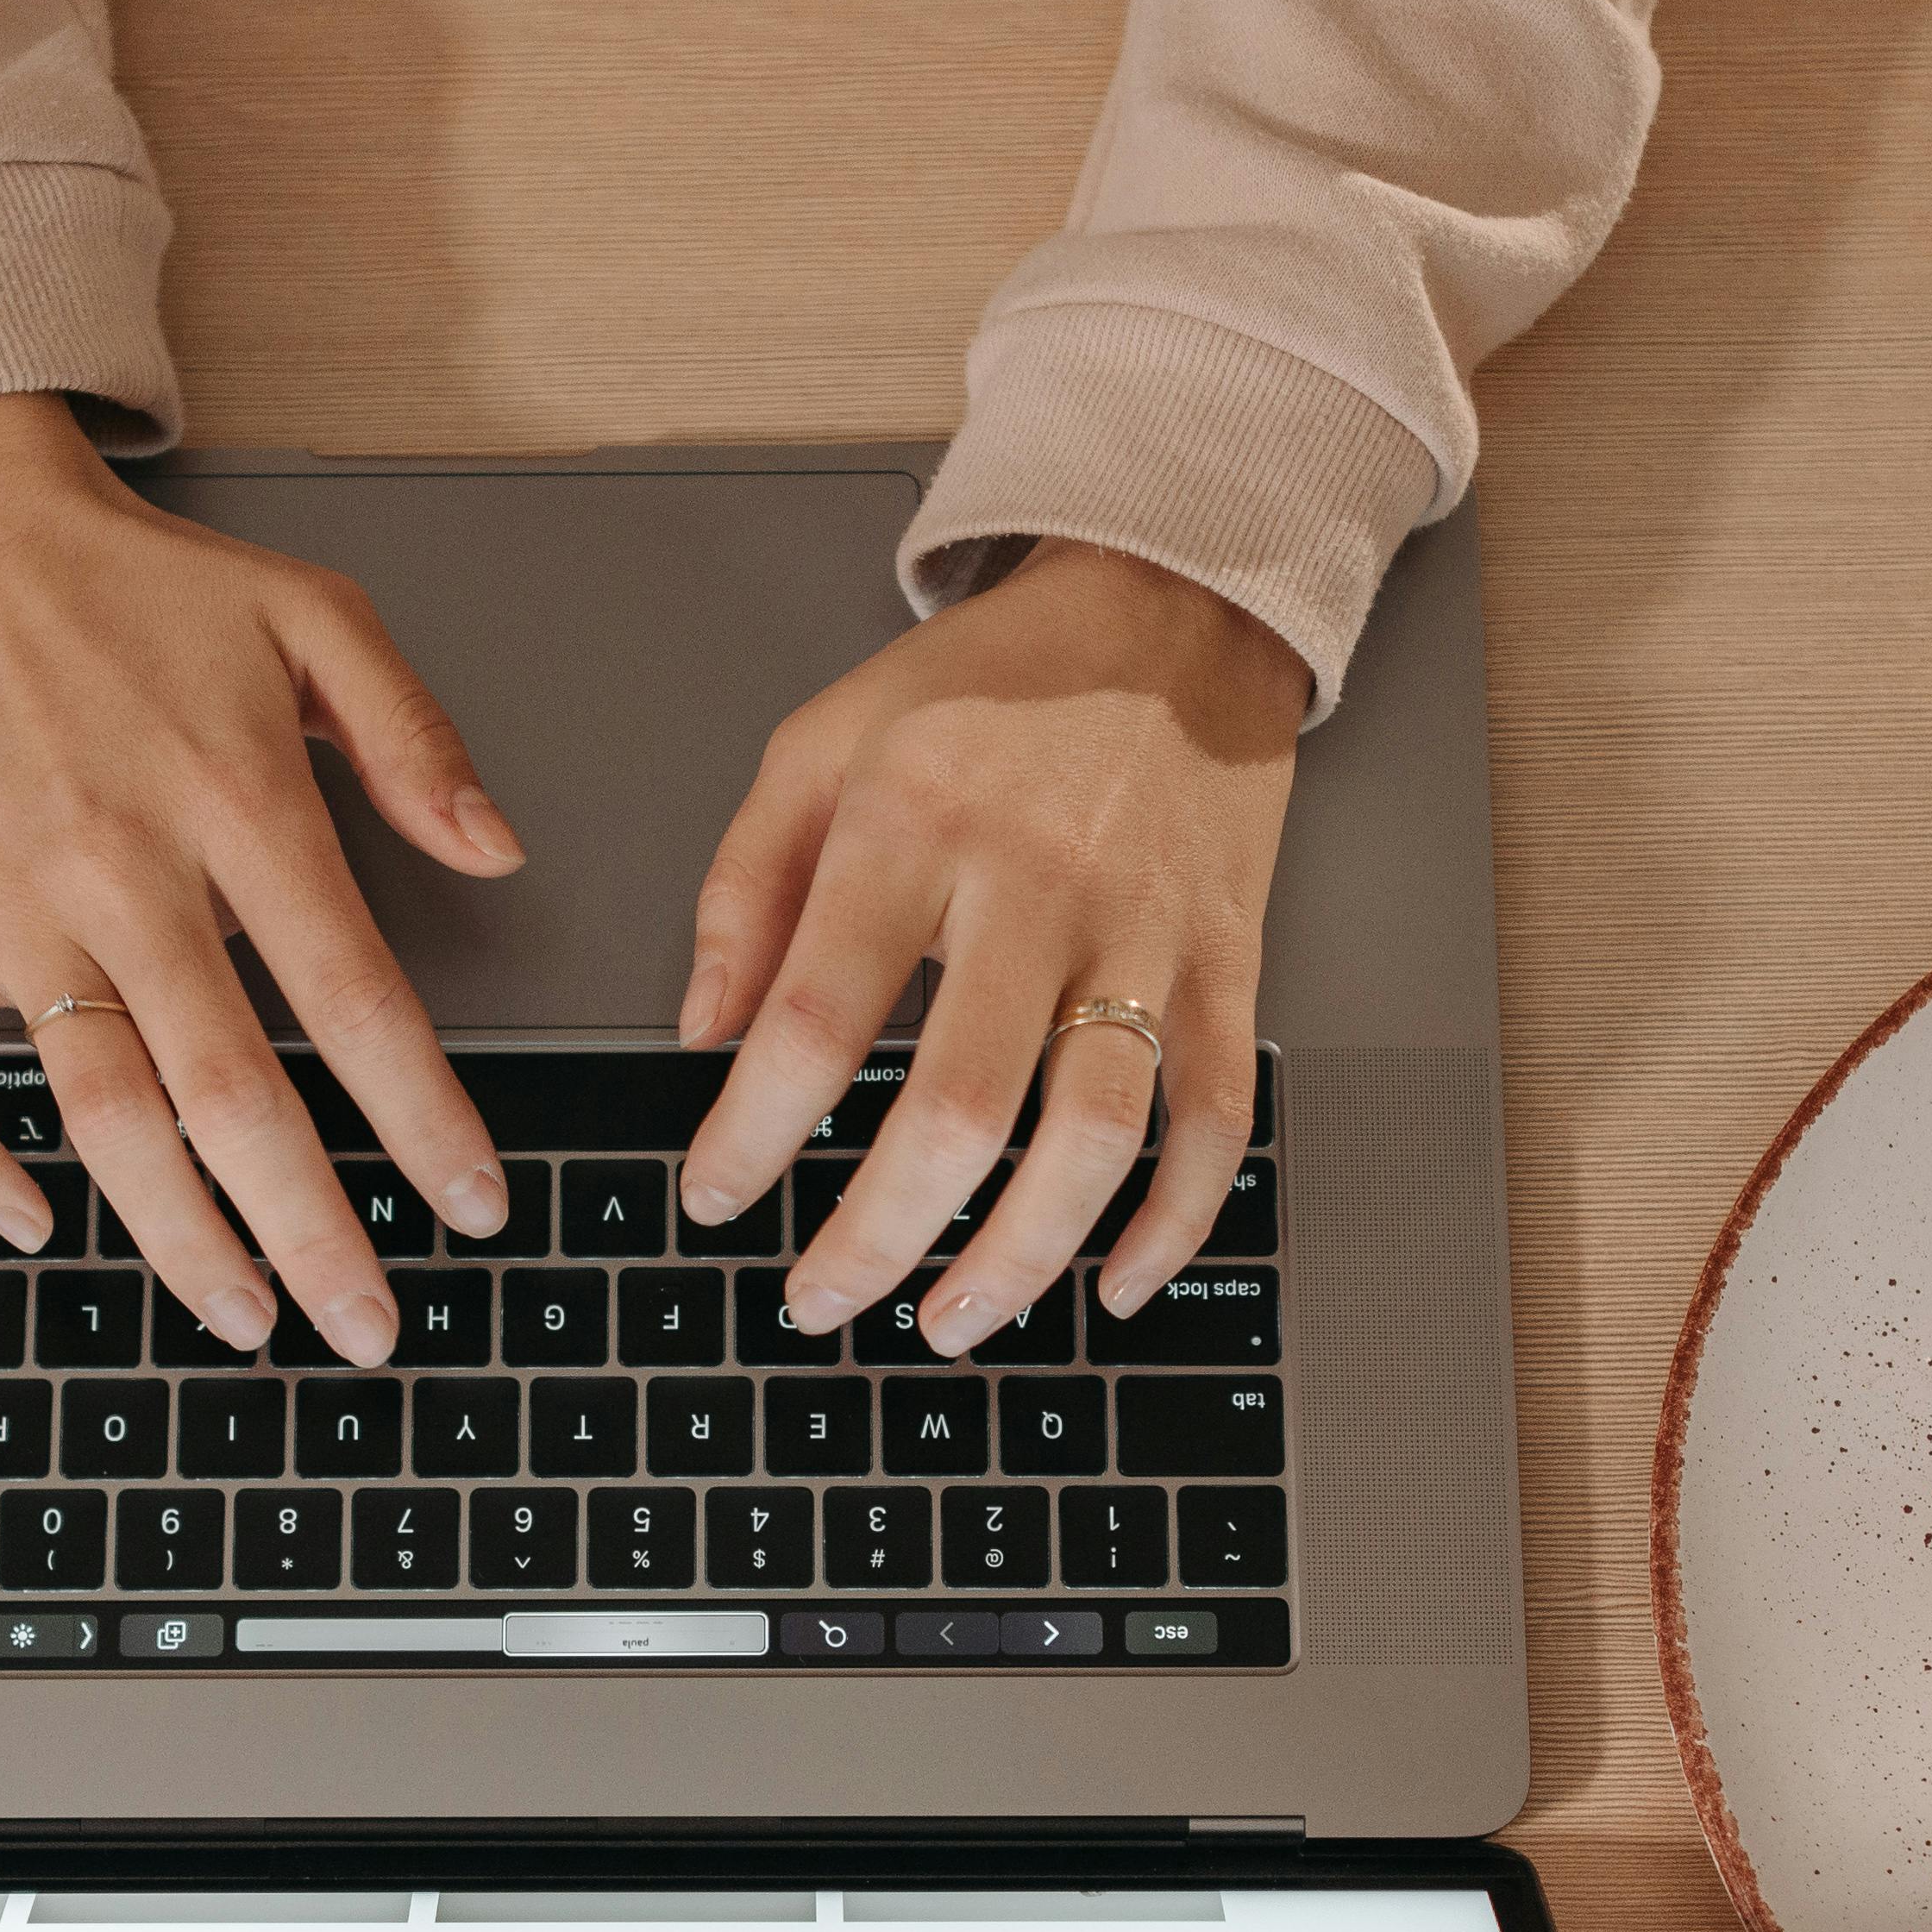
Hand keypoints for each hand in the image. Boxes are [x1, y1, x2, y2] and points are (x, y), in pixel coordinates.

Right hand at [0, 394, 525, 1365]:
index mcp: (240, 799)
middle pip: (233, 1087)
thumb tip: (501, 854)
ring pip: (100, 1103)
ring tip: (243, 1315)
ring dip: (172, 1230)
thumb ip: (416, 740)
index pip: (353, 993)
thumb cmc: (138, 581)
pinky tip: (37, 1222)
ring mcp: (16, 902)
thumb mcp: (314, 614)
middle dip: (311, 1226)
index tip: (475, 1206)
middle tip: (369, 1327)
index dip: (420, 1114)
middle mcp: (127, 867)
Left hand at [674, 540, 1303, 1349]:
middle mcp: (1036, 885)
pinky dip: (1172, 1223)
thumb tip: (704, 1034)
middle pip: (957, 1108)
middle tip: (820, 1301)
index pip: (812, 1017)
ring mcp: (1145, 933)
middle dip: (877, 1237)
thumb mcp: (823, 743)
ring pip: (1096, 1136)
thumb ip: (745, 885)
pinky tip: (1110, 1283)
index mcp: (915, 824)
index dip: (750, 1134)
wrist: (1171, 610)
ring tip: (951, 1321)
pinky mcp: (1227, 963)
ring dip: (1020, 1258)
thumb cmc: (991, 688)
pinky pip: (1216, 1119)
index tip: (713, 1197)